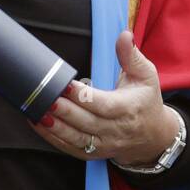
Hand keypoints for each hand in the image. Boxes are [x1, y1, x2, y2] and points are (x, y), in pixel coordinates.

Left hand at [27, 30, 179, 164]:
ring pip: (76, 139)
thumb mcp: (146, 75)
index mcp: (128, 109)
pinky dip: (52, 137)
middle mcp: (115, 130)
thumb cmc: (145, 101)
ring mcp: (104, 144)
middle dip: (64, 111)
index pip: (103, 104)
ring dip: (54, 127)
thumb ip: (131, 56)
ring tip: (36, 112)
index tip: (66, 84)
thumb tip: (124, 35)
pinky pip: (70, 148)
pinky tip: (37, 123)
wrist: (152, 137)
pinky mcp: (93, 153)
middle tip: (46, 98)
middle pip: (86, 123)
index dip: (83, 96)